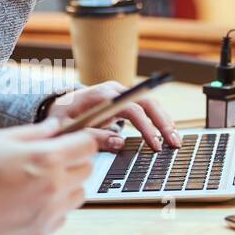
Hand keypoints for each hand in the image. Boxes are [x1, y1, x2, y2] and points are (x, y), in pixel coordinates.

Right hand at [0, 117, 95, 234]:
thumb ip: (33, 133)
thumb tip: (55, 127)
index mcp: (47, 158)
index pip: (88, 145)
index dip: (81, 139)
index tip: (71, 139)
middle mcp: (55, 185)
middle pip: (87, 169)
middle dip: (74, 160)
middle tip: (50, 158)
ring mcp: (50, 211)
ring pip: (79, 194)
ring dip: (68, 185)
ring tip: (41, 180)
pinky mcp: (41, 230)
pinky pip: (63, 215)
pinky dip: (55, 207)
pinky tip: (32, 200)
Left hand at [44, 81, 181, 150]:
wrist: (58, 107)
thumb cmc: (61, 119)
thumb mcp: (68, 130)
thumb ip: (91, 136)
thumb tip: (119, 142)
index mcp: (101, 95)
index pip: (131, 107)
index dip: (145, 126)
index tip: (155, 144)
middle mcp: (115, 90)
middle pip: (147, 102)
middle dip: (163, 123)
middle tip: (174, 142)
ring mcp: (121, 94)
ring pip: (150, 103)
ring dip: (165, 121)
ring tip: (176, 140)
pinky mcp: (125, 101)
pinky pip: (146, 108)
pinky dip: (159, 120)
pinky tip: (168, 133)